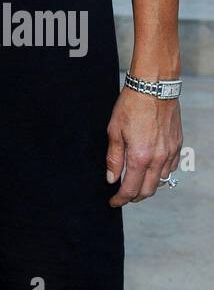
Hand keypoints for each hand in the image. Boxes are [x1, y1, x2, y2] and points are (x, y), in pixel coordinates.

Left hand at [105, 88, 182, 205]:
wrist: (154, 87)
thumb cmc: (131, 105)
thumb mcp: (114, 130)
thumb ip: (114, 157)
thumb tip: (112, 178)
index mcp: (140, 157)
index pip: (130, 189)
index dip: (120, 199)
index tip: (114, 202)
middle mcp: (158, 158)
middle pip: (148, 190)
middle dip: (134, 197)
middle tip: (123, 195)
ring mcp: (169, 152)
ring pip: (160, 181)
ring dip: (148, 186)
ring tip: (136, 182)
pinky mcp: (177, 145)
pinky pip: (170, 168)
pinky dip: (160, 173)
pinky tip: (151, 168)